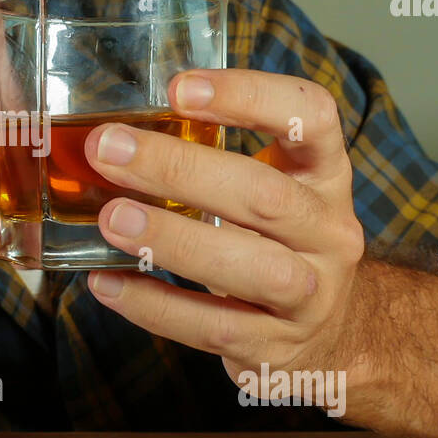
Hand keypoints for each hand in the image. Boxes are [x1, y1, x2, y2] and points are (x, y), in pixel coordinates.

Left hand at [84, 69, 367, 383]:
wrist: (331, 336)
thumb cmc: (275, 243)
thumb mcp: (268, 188)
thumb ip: (209, 159)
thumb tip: (108, 136)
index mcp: (324, 174)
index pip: (310, 116)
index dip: (249, 95)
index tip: (178, 87)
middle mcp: (329, 232)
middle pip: (266, 195)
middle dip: (180, 170)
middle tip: (109, 150)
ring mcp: (312, 296)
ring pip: (251, 267)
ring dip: (174, 240)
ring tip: (112, 219)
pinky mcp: (277, 349)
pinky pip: (212, 327)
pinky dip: (154, 305)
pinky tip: (106, 283)